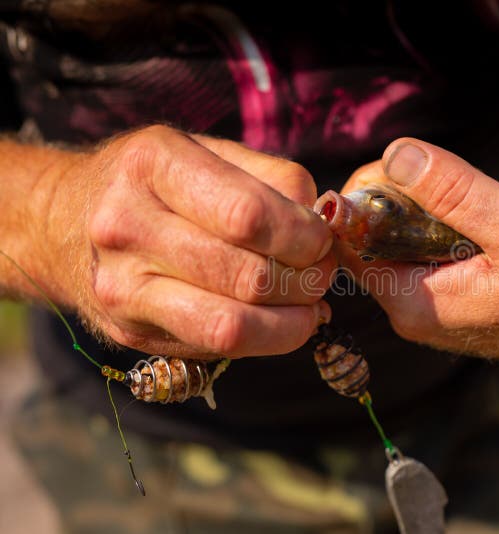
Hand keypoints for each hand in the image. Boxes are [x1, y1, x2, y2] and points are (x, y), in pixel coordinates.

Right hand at [41, 125, 334, 357]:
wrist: (60, 223)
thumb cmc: (153, 183)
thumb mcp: (206, 151)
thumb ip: (272, 177)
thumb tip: (327, 221)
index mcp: (154, 164)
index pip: (249, 215)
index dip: (304, 235)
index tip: (323, 238)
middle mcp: (127, 225)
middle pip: (248, 275)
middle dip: (308, 279)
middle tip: (324, 270)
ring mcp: (123, 286)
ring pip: (233, 325)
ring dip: (294, 320)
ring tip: (311, 301)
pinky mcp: (130, 331)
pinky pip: (216, 348)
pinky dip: (268, 340)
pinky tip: (285, 322)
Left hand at [338, 138, 498, 370]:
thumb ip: (456, 193)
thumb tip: (395, 155)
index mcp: (416, 306)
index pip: (351, 244)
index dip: (362, 197)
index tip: (396, 165)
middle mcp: (417, 311)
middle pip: (372, 239)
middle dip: (394, 194)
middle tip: (436, 168)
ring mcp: (438, 302)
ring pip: (401, 236)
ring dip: (423, 203)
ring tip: (469, 194)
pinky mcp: (459, 289)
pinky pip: (429, 242)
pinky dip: (444, 216)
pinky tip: (481, 212)